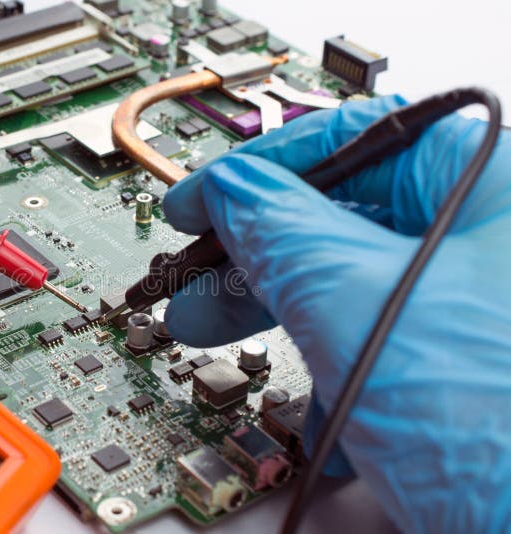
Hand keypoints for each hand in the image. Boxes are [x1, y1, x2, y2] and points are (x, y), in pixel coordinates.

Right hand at [163, 95, 510, 531]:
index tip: (196, 204)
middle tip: (196, 287)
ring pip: (357, 290)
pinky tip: (322, 421)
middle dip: (254, 259)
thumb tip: (231, 192)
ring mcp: (484, 307)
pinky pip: (388, 347)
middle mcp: (492, 236)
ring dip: (283, 323)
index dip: (256, 172)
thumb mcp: (352, 303)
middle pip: (345, 221)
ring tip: (223, 351)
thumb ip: (278, 230)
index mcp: (488, 183)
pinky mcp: (475, 370)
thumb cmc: (501, 430)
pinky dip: (340, 377)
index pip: (352, 140)